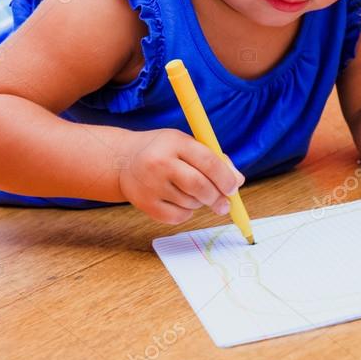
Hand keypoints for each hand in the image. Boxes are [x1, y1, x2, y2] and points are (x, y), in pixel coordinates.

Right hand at [118, 129, 244, 224]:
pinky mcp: (146, 205)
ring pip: (191, 203)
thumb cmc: (164, 151)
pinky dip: (186, 213)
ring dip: (200, 202)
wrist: (123, 161)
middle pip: (200, 186)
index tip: (233, 187)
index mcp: (174, 142)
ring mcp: (151, 185)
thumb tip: (237, 181)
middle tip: (224, 203)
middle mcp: (160, 163)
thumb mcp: (186, 144)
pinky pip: (179, 217)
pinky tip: (179, 201)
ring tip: (191, 192)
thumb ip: (214, 159)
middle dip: (217, 197)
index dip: (226, 178)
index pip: (208, 161)